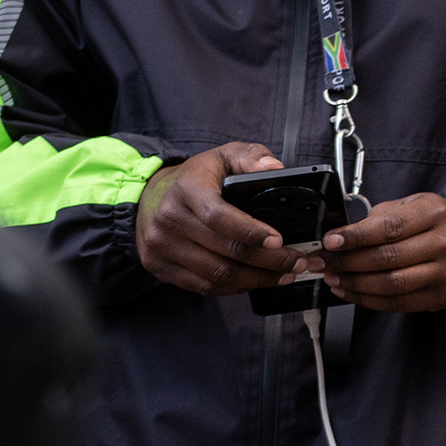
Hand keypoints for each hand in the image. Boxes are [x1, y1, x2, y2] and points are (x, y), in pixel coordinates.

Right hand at [136, 142, 305, 295]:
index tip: (279, 240)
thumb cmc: (193, 179)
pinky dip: (236, 288)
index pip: (219, 216)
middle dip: (270, 262)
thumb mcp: (222, 156)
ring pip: (218, 275)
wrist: (148, 197)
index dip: (252, 232)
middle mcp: (170, 220)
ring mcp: (163, 247)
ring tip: (284, 275)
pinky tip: (256, 281)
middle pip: (226, 251)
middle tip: (297, 262)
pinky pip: (205, 287)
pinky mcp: (160, 267)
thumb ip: (251, 156)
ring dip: (257, 280)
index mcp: (187, 190)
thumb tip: (274, 168)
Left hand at [321, 193, 445, 314]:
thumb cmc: (437, 224)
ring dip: (354, 283)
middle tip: (322, 262)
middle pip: (386, 258)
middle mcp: (442, 243)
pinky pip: (397, 303)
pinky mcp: (439, 297)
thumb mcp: (414, 206)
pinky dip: (368, 300)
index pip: (389, 228)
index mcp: (433, 214)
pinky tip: (350, 291)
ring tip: (332, 277)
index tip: (330, 241)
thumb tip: (342, 235)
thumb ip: (381, 217)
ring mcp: (443, 273)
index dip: (356, 237)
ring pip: (390, 284)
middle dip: (346, 262)